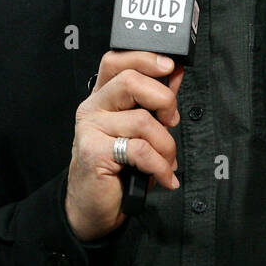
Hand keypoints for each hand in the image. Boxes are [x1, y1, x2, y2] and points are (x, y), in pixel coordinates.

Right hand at [65, 50, 183, 241]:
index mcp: (103, 96)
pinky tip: (164, 177)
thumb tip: (174, 73)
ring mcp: (91, 129)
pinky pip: (140, 150)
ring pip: (142, 120)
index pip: (116, 60)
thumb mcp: (139, 130)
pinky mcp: (94, 152)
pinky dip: (160, 166)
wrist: (92, 207)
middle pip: (130, 80)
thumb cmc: (118, 168)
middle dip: (163, 99)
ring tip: (167, 161)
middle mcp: (93, 108)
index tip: (170, 66)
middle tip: (171, 121)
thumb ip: (154, 100)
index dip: (144, 58)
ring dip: (166, 145)